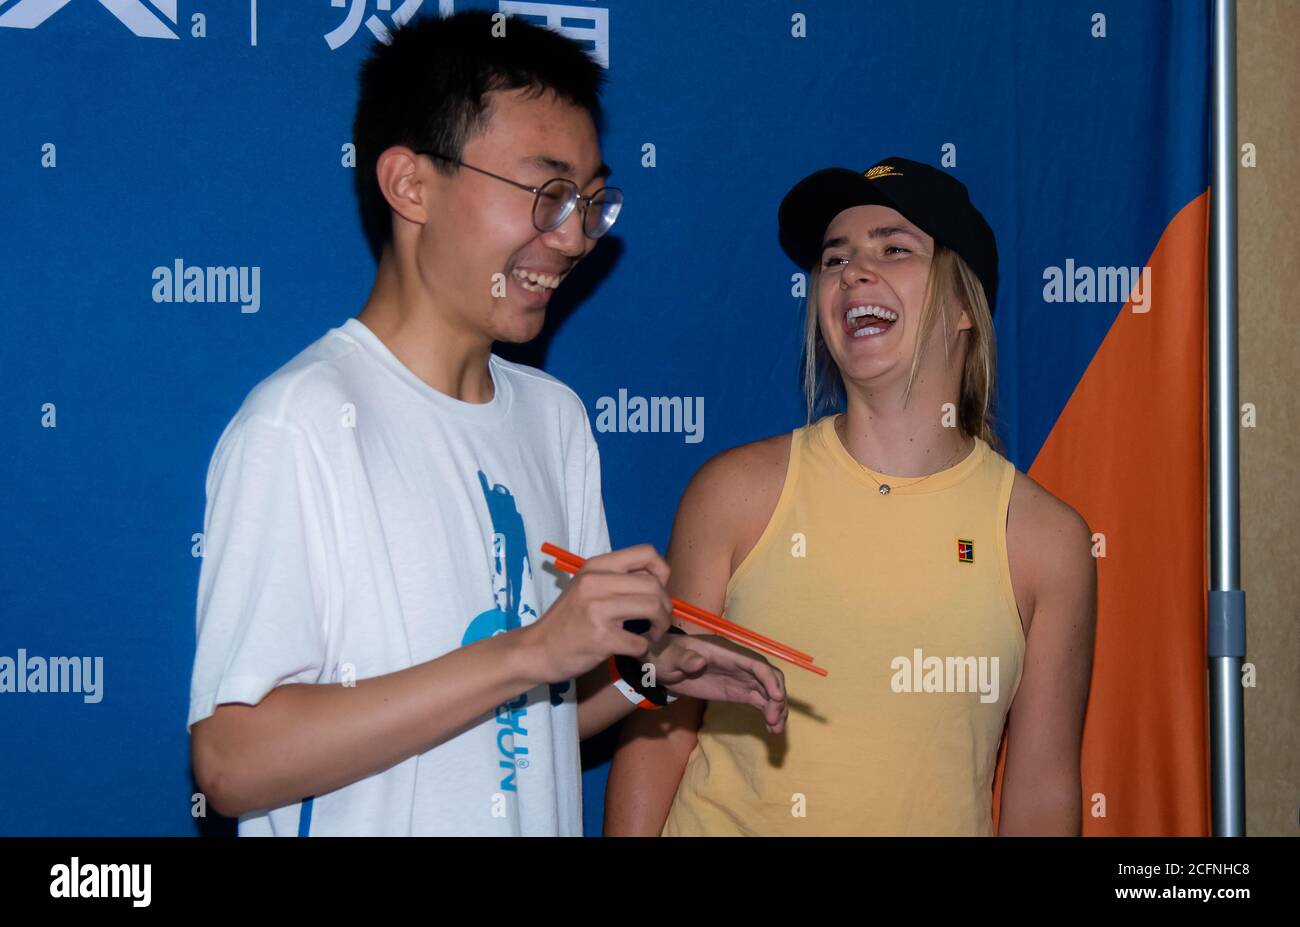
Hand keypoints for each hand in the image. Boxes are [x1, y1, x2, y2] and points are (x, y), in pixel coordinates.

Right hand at [521, 545, 672, 683]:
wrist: (536, 650)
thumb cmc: (567, 620)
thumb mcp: (587, 587)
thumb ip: (618, 579)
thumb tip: (658, 579)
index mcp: (596, 566)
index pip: (646, 552)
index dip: (662, 572)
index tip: (657, 592)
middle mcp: (596, 582)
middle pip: (654, 585)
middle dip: (666, 607)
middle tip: (658, 622)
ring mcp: (597, 610)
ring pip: (653, 609)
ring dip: (660, 627)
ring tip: (651, 635)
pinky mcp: (600, 638)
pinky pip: (640, 641)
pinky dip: (643, 649)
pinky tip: (633, 650)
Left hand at [648, 633, 787, 733]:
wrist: (660, 663)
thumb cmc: (665, 656)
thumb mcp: (670, 657)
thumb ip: (684, 659)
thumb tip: (699, 662)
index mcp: (726, 652)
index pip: (756, 664)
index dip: (769, 679)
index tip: (776, 698)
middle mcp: (739, 664)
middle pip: (768, 677)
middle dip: (776, 697)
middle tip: (774, 719)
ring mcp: (739, 678)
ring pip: (766, 691)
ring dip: (776, 708)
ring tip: (776, 729)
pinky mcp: (736, 691)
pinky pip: (758, 700)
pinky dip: (767, 712)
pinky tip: (771, 728)